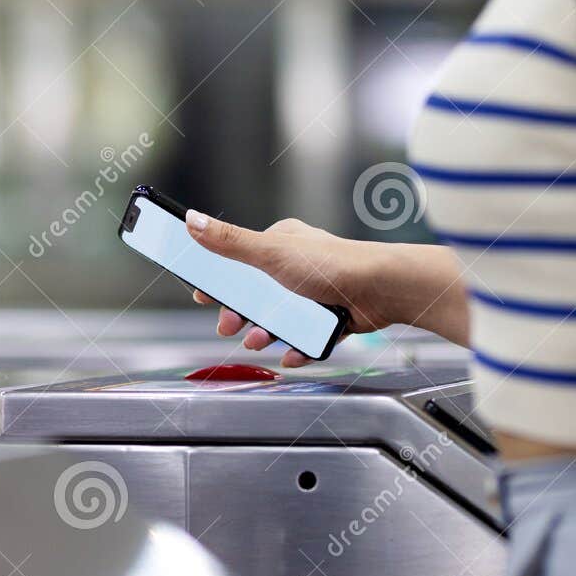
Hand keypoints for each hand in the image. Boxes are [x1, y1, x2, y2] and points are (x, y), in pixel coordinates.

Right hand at [183, 212, 399, 367]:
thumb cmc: (332, 264)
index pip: (240, 260)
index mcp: (281, 244)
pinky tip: (290, 354)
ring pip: (281, 319)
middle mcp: (297, 267)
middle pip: (257, 295)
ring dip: (265, 333)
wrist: (382, 289)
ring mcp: (315, 294)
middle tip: (228, 327)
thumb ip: (230, 242)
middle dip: (241, 315)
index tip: (202, 295)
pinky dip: (297, 347)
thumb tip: (193, 220)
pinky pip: (307, 336)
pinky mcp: (332, 318)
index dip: (220, 280)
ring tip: (258, 342)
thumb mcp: (271, 253)